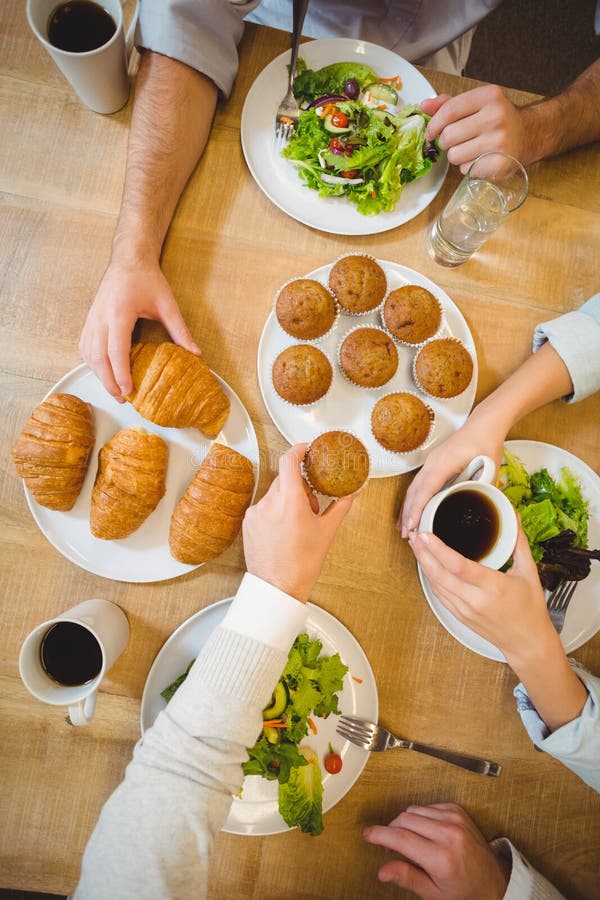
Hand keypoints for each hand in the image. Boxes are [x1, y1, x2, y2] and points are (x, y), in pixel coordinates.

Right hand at [79, 257, 200, 399]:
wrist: (128, 259)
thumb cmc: (147, 279)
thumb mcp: (168, 304)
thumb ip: (180, 331)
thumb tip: (196, 354)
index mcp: (120, 312)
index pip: (116, 349)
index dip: (120, 373)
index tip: (128, 390)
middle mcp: (101, 317)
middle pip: (98, 357)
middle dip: (108, 381)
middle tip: (123, 399)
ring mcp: (92, 318)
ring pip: (89, 354)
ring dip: (99, 374)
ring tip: (114, 391)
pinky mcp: (89, 319)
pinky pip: (85, 346)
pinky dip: (92, 363)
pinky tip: (102, 372)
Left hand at [243, 444, 353, 601]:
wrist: (278, 588)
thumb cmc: (302, 564)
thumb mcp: (327, 532)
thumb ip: (341, 506)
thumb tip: (352, 492)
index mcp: (290, 501)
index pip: (289, 460)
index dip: (298, 449)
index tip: (305, 449)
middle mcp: (270, 503)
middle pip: (284, 478)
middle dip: (298, 484)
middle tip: (309, 504)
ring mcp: (256, 512)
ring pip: (274, 492)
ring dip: (286, 499)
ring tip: (296, 522)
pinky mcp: (248, 521)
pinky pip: (264, 506)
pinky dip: (274, 510)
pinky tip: (283, 529)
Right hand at [363, 802, 509, 898]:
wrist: (493, 882)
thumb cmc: (464, 892)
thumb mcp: (434, 894)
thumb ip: (407, 878)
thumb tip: (383, 871)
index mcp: (441, 858)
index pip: (401, 839)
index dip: (380, 835)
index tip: (368, 834)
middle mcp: (449, 834)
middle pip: (404, 820)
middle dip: (391, 831)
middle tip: (390, 847)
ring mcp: (455, 819)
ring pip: (414, 810)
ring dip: (405, 823)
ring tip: (409, 841)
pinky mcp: (458, 811)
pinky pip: (428, 806)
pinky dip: (420, 817)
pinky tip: (425, 832)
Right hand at [400, 419, 504, 535]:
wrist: (484, 423)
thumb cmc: (486, 441)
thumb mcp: (489, 468)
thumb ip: (482, 488)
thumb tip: (478, 508)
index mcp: (443, 463)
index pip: (425, 490)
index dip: (416, 510)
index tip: (411, 527)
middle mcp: (432, 462)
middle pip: (414, 491)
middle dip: (408, 514)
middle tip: (407, 536)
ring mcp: (431, 462)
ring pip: (413, 488)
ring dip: (408, 507)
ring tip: (405, 528)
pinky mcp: (433, 464)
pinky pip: (419, 483)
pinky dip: (413, 498)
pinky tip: (413, 509)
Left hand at [408, 521, 553, 662]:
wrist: (527, 643)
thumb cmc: (530, 608)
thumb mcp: (529, 572)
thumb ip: (519, 542)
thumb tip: (513, 516)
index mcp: (493, 587)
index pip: (459, 566)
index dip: (439, 550)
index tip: (426, 534)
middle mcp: (475, 600)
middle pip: (440, 575)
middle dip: (423, 554)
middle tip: (414, 534)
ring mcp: (464, 610)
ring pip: (435, 585)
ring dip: (423, 565)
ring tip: (416, 545)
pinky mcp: (459, 616)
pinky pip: (439, 595)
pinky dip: (430, 579)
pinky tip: (426, 565)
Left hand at [421, 86, 528, 172]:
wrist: (527, 135)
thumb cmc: (496, 119)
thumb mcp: (476, 104)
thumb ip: (448, 104)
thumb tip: (424, 106)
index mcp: (488, 96)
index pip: (449, 111)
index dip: (433, 124)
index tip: (431, 132)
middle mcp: (495, 117)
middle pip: (448, 136)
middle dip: (445, 142)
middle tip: (454, 142)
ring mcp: (499, 141)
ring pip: (454, 156)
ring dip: (456, 156)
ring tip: (469, 150)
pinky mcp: (499, 163)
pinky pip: (466, 170)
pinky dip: (467, 167)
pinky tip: (479, 160)